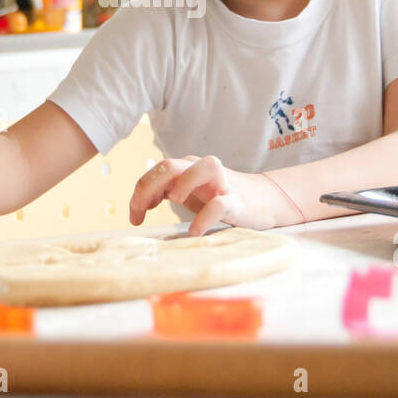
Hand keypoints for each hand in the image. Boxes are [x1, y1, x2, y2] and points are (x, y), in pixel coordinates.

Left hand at [128, 155, 287, 235]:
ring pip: (204, 167)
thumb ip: (167, 191)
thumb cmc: (218, 197)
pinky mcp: (238, 201)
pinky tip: (194, 231)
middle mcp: (202, 169)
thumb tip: (139, 203)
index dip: (140, 192)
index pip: (156, 171)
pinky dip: (206, 216)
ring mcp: (222, 183)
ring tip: (173, 202)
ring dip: (184, 182)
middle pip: (170, 166)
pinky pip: (221, 204)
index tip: (135, 218)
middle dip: (147, 188)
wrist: (262, 201)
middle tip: (140, 215)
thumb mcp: (190, 192)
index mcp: (187, 168)